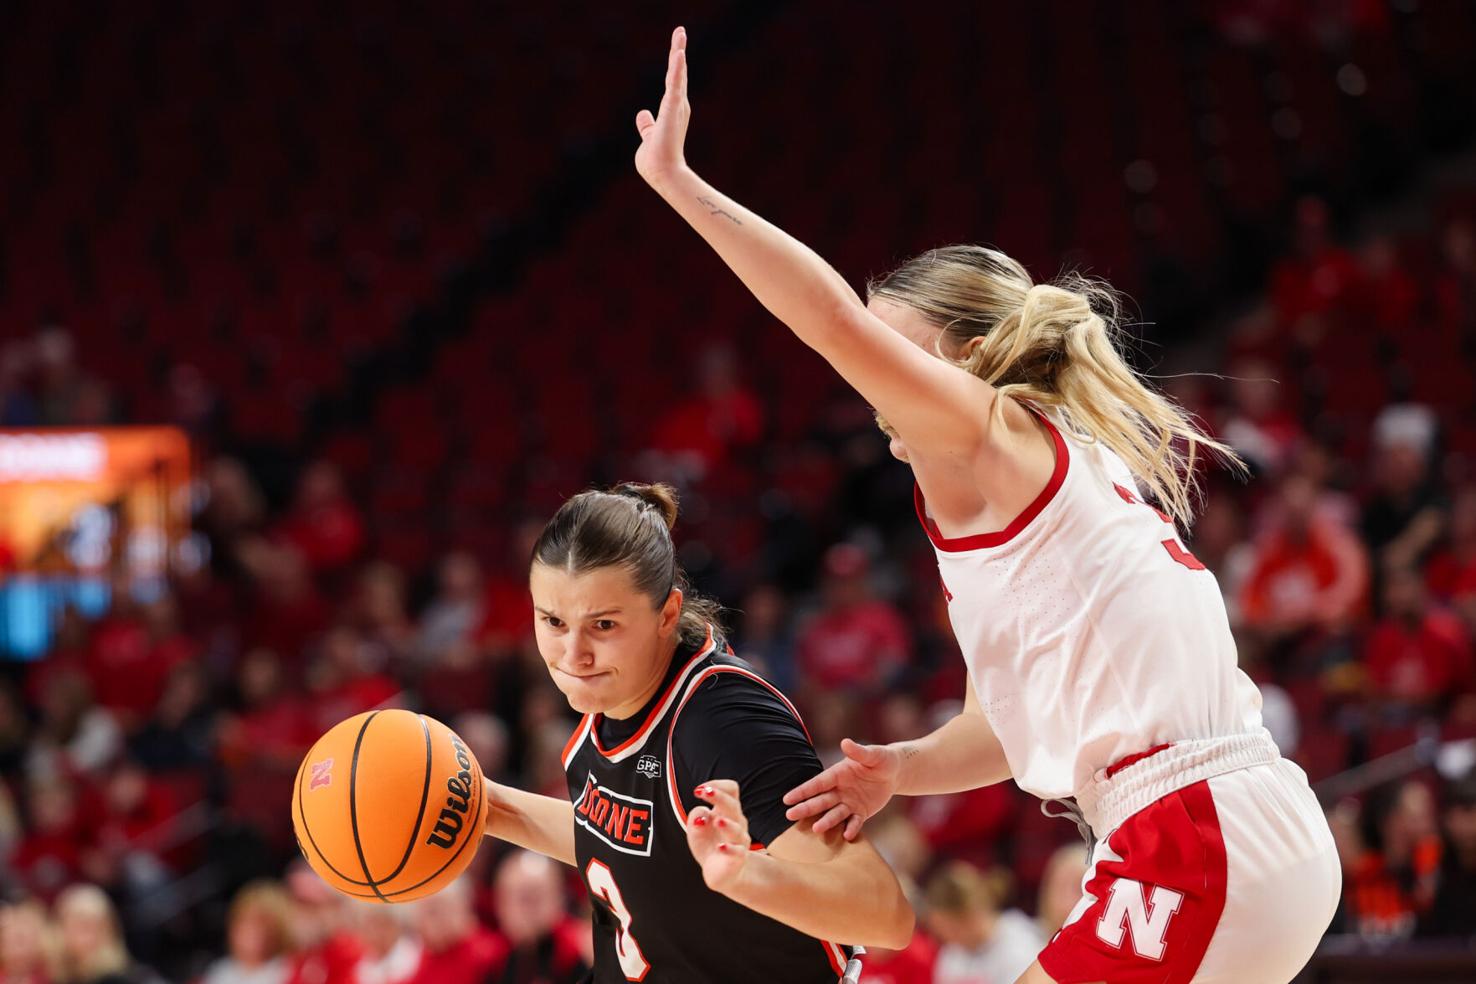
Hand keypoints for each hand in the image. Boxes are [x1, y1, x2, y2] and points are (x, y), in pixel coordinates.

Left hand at [634, 27, 689, 184]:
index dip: (675, 64)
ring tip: (680, 34)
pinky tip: (678, 53)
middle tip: (680, 31)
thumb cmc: (657, 159)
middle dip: (678, 50)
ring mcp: (676, 108)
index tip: (677, 47)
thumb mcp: (648, 135)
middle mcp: (677, 106)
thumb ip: (647, 124)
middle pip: (678, 73)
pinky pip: (675, 85)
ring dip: (678, 53)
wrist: (662, 174)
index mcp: (672, 110)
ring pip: (678, 75)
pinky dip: (677, 69)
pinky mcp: (672, 111)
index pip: (673, 82)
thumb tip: (643, 114)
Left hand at [686, 780, 750, 892]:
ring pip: (737, 829)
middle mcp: (736, 822)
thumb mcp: (695, 829)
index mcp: (726, 811)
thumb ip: (695, 817)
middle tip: (704, 792)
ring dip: (727, 824)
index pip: (731, 790)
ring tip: (716, 821)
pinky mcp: (738, 857)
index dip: (717, 785)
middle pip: (733, 805)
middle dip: (719, 796)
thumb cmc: (709, 845)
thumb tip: (701, 817)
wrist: (720, 872)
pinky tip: (720, 847)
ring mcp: (739, 840)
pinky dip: (729, 849)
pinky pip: (738, 851)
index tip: (699, 790)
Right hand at [782, 739, 901, 840]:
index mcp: (837, 774)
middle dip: (805, 808)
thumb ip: (858, 751)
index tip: (787, 799)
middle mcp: (840, 790)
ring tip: (816, 829)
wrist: (894, 772)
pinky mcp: (861, 812)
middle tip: (790, 816)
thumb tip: (845, 742)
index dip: (802, 791)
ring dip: (826, 821)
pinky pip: (855, 822)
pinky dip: (851, 828)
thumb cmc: (881, 759)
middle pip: (820, 800)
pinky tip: (847, 835)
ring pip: (835, 814)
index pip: (817, 784)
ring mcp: (849, 802)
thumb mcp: (872, 754)